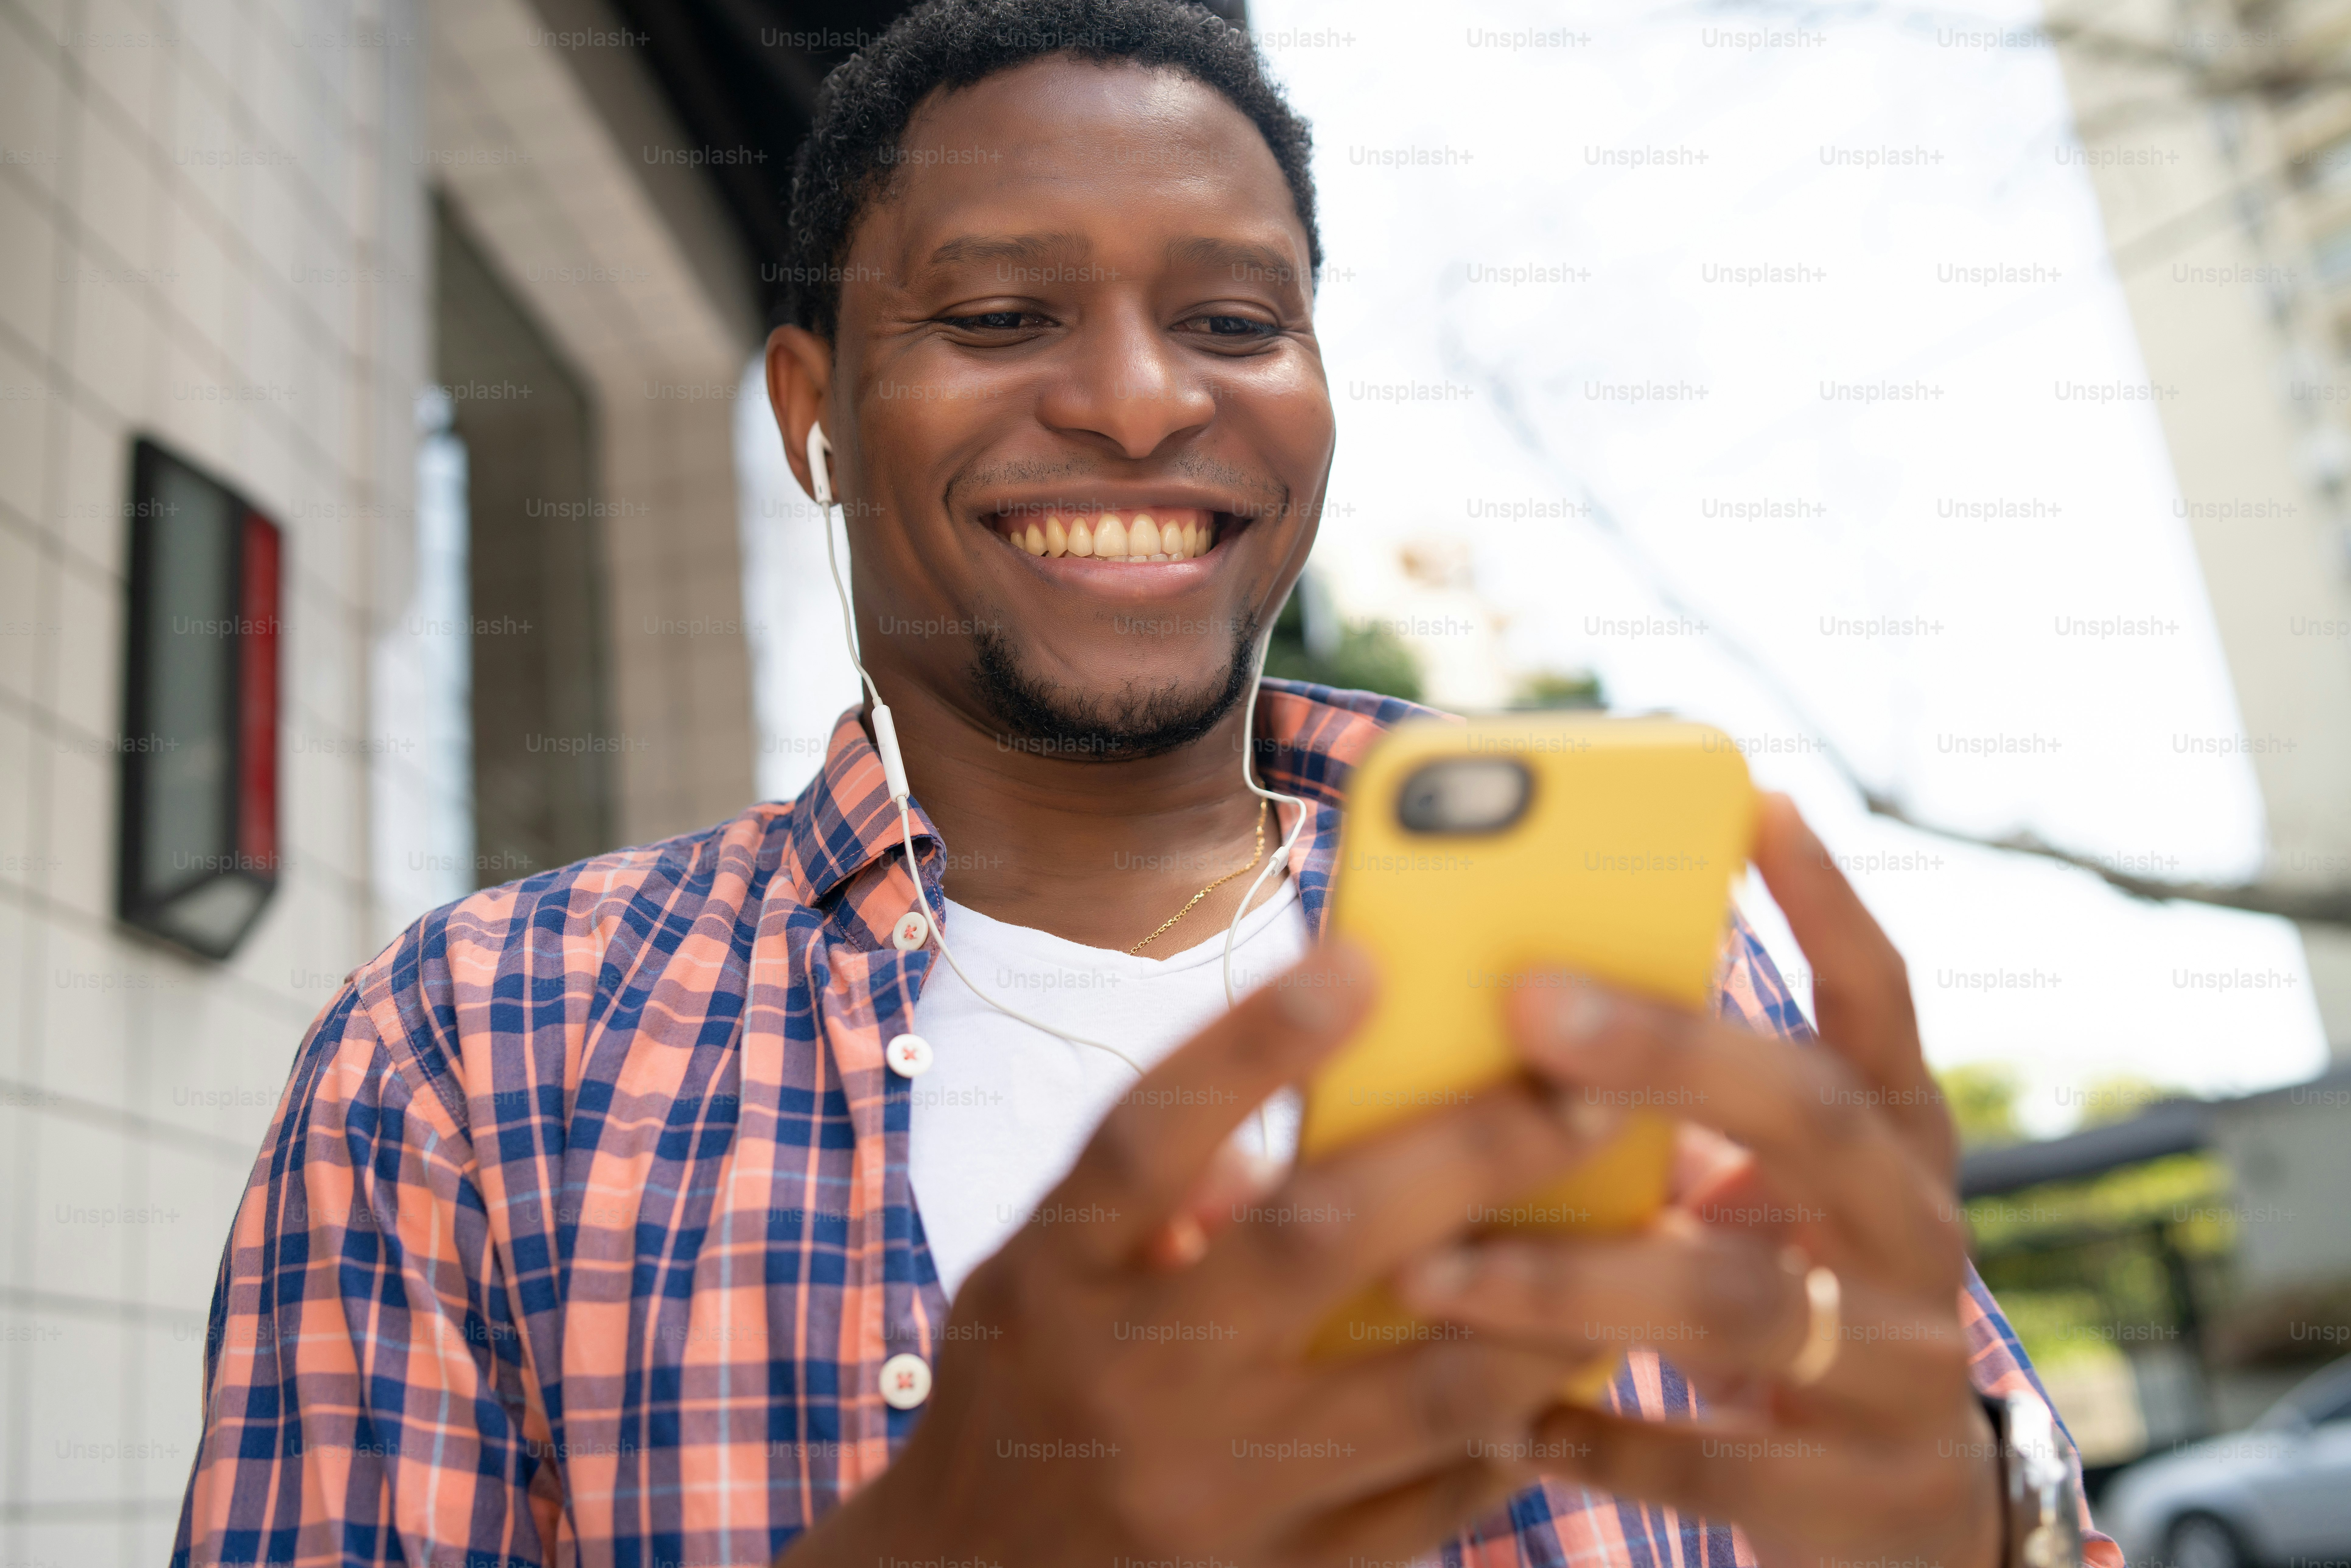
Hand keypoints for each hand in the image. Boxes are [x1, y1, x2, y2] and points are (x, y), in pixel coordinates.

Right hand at [780, 944, 1628, 1567]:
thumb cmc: (1024, 1388)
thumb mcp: (1039, 1274)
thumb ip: (1154, 1190)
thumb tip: (1305, 1102)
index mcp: (1060, 1276)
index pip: (1151, 1136)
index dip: (1253, 1045)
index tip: (1364, 958)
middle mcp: (1137, 1377)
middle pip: (1319, 1244)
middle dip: (1473, 1155)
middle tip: (1593, 1082)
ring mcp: (1217, 1493)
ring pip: (1421, 1391)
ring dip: (1543, 1305)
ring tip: (1641, 1229)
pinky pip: (1432, 1503)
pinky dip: (1514, 1432)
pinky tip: (1578, 1365)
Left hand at [1392, 794, 2005, 1567]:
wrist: (1921, 1525)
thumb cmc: (1793, 1302)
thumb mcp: (1768, 1203)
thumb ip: (1683, 1124)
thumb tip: (1501, 1011)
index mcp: (1892, 1149)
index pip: (1880, 1002)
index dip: (1829, 904)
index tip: (1756, 801)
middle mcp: (1911, 1237)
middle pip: (1809, 1116)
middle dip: (1670, 1051)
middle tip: (1527, 999)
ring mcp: (1898, 1370)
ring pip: (1736, 1301)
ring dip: (1574, 1277)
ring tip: (1433, 1267)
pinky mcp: (1857, 1500)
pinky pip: (1713, 1463)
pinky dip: (1599, 1431)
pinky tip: (1502, 1411)